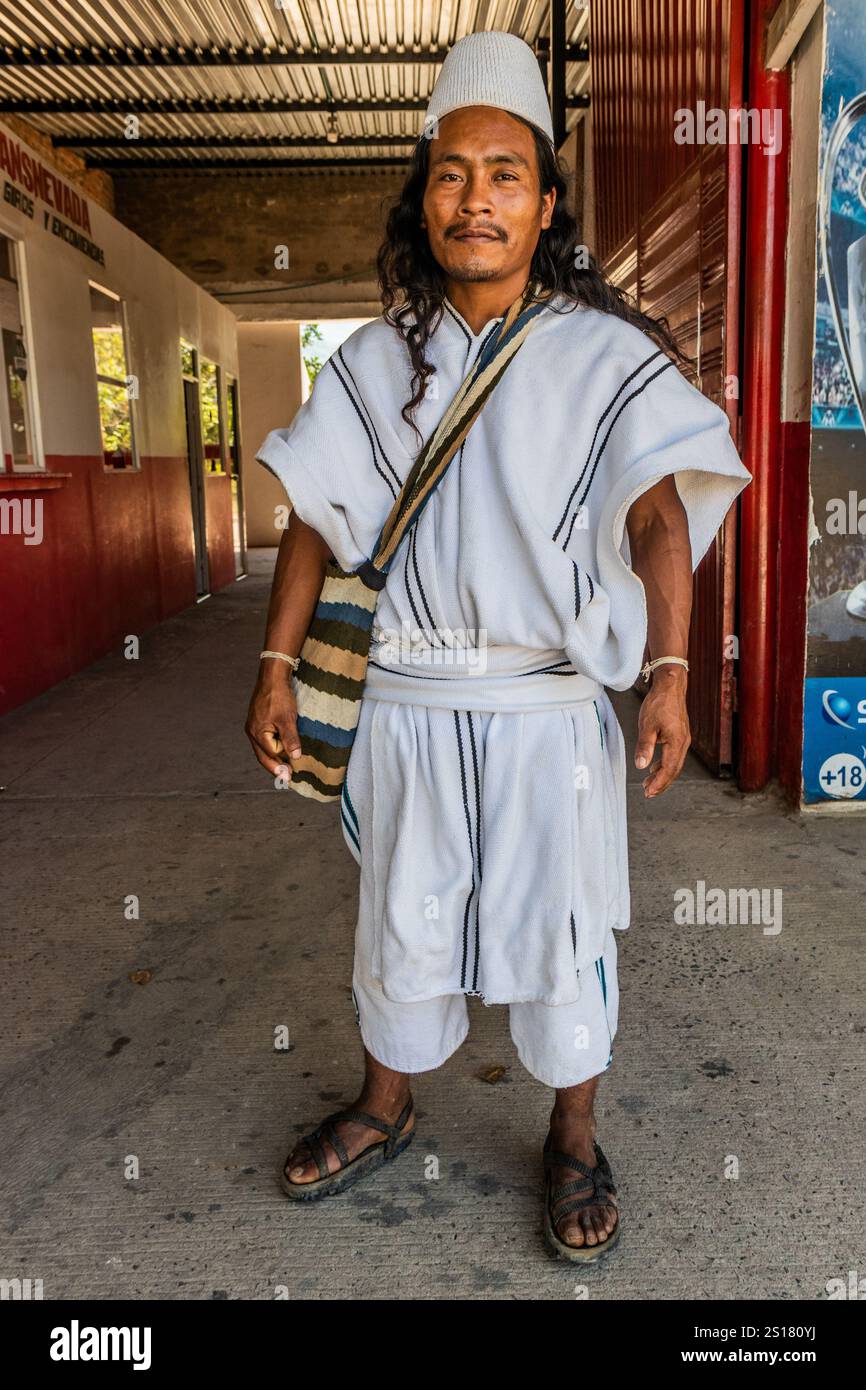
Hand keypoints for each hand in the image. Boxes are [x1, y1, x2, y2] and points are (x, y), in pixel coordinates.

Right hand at [245, 667, 301, 775]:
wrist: (272, 676)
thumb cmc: (279, 696)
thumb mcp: (287, 718)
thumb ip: (290, 739)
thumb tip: (295, 757)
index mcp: (257, 733)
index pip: (271, 754)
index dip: (282, 764)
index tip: (293, 774)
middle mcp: (252, 731)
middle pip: (263, 756)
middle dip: (275, 768)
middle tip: (287, 779)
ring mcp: (254, 726)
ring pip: (263, 749)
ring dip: (274, 759)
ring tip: (285, 769)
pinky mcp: (258, 721)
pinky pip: (264, 740)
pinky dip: (272, 748)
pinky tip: (281, 750)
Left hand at [634, 667, 690, 797]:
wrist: (670, 685)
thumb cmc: (658, 703)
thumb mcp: (647, 725)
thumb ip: (644, 747)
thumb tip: (641, 766)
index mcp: (677, 741)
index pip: (669, 769)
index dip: (659, 782)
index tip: (649, 792)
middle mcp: (683, 742)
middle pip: (674, 769)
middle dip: (661, 783)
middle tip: (648, 793)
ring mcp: (683, 739)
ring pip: (674, 763)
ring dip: (662, 775)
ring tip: (648, 783)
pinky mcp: (679, 735)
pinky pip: (673, 755)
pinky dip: (664, 764)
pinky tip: (653, 767)